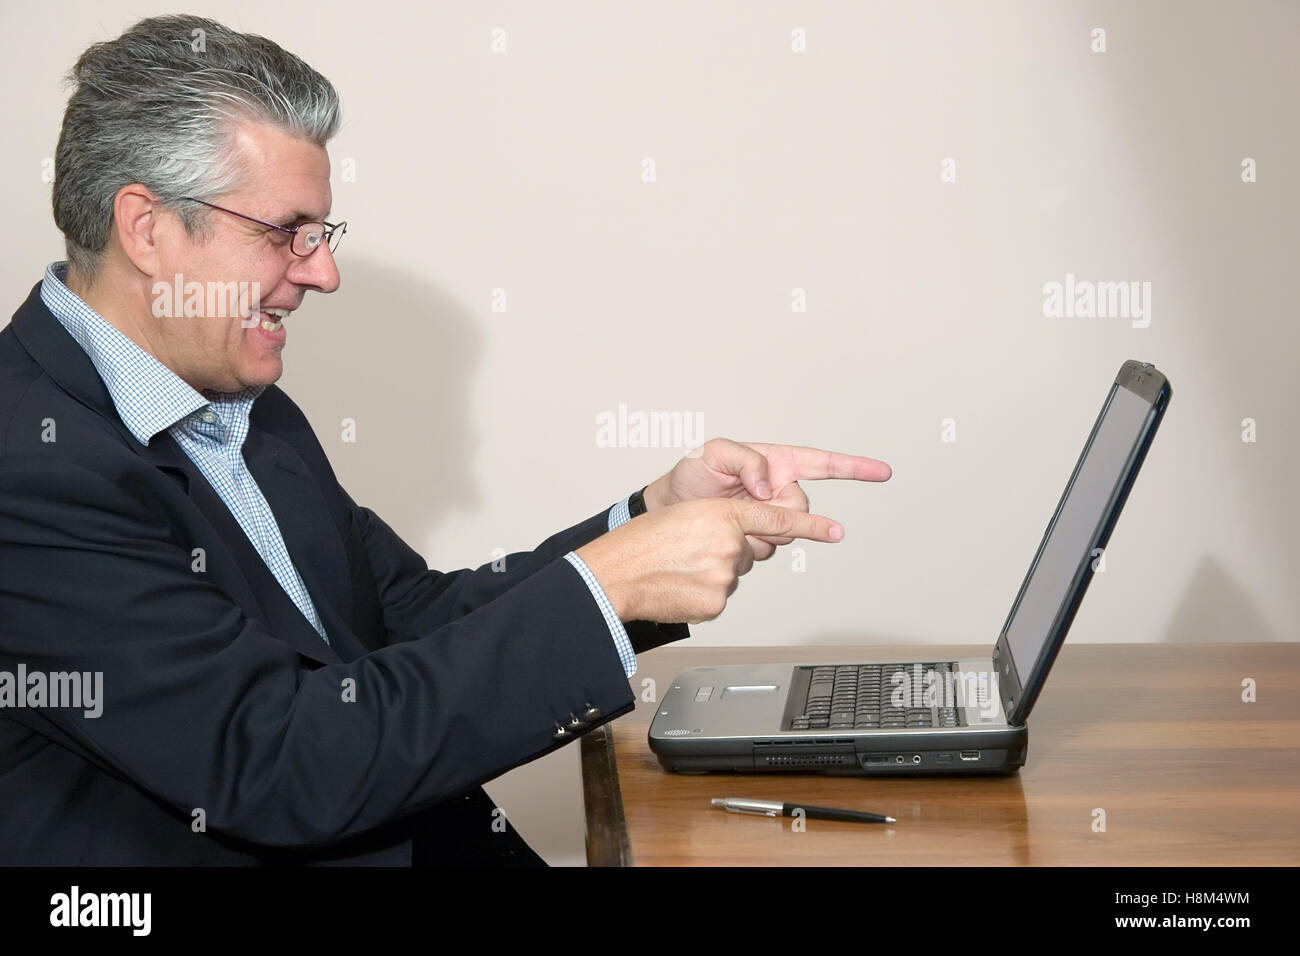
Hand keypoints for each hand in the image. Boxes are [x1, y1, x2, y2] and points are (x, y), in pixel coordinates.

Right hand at [576, 497, 843, 624]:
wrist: (615, 575)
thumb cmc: (642, 543)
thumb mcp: (686, 513)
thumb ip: (722, 521)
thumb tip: (741, 541)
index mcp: (724, 513)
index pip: (778, 520)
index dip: (811, 526)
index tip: (836, 531)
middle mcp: (730, 543)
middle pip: (750, 551)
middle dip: (730, 551)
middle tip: (693, 551)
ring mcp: (725, 575)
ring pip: (734, 574)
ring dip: (713, 573)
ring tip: (680, 568)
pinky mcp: (717, 602)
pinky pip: (721, 597)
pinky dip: (703, 593)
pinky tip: (680, 587)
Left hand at [643, 438, 891, 559]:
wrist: (670, 510)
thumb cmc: (691, 476)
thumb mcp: (712, 454)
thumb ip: (745, 461)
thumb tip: (770, 485)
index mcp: (777, 463)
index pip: (823, 464)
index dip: (854, 467)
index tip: (882, 472)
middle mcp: (779, 490)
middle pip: (803, 508)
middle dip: (780, 512)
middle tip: (748, 504)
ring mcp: (771, 517)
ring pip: (788, 534)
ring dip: (762, 531)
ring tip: (731, 517)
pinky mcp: (760, 539)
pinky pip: (769, 549)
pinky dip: (751, 545)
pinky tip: (731, 534)